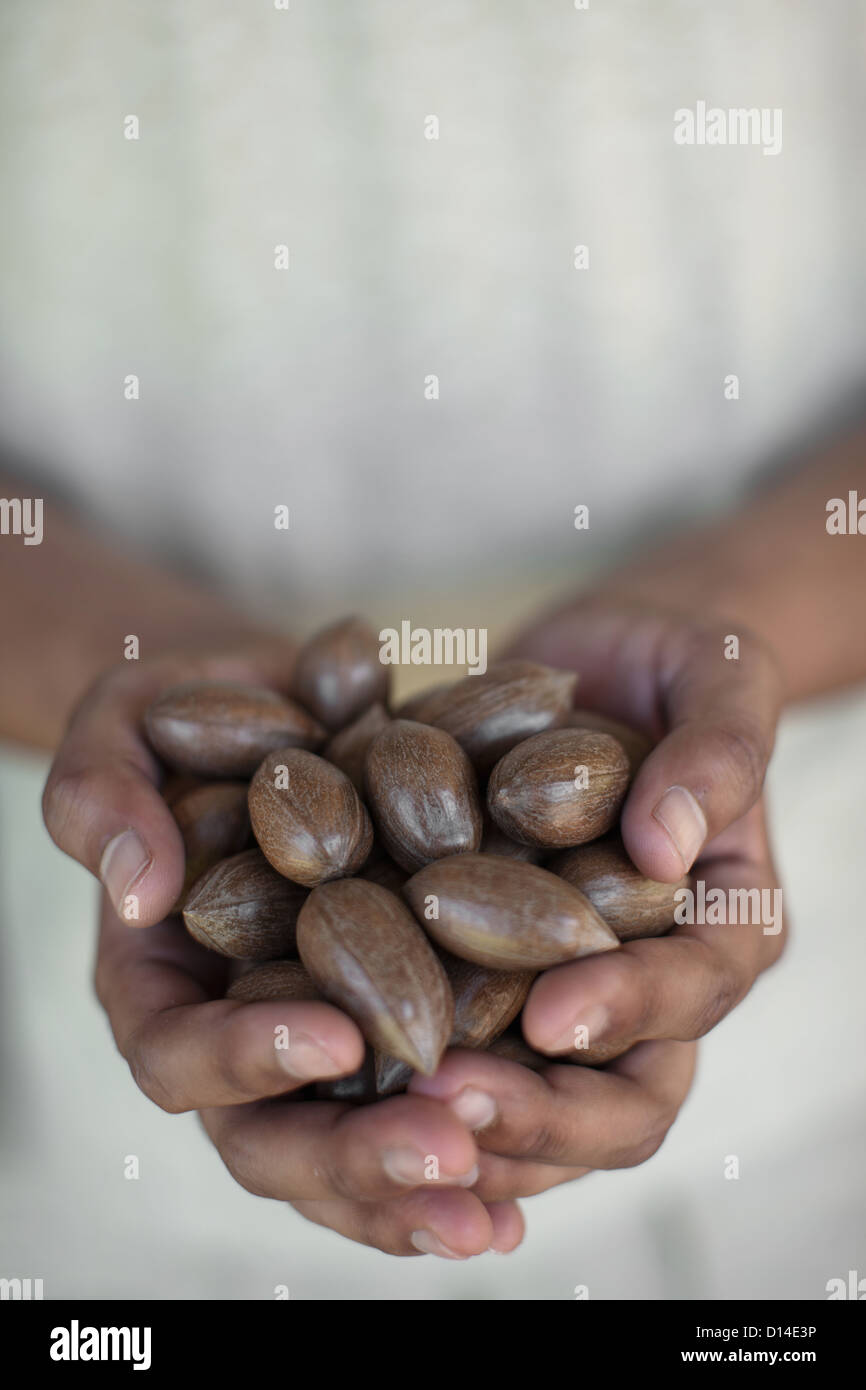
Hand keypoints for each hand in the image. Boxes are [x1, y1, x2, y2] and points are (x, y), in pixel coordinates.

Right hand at [42, 643, 523, 1258]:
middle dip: (356, 1157)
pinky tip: (542, 1162)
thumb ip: (102, 796)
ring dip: (424, 1184)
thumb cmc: (180, 715)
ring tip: (497, 1202)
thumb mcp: (120, 729)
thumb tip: (139, 890)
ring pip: (357, 1144)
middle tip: (446, 1153)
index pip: (177, 1054)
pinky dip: (483, 1134)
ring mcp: (323, 1036)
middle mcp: (239, 1035)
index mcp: (158, 985)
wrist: (279, 708)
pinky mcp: (401, 1019)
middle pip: (276, 1138)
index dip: (244, 1058)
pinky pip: (431, 1096)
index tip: (332, 1035)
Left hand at [407, 599, 785, 1206]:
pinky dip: (390, 1045)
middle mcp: (647, 980)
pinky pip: (448, 1022)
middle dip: (536, 1113)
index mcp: (723, 926)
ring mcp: (563, 983)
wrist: (601, 659)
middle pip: (617, 1096)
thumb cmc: (679, 659)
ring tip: (374, 1099)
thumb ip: (717, 751)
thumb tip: (665, 848)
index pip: (692, 992)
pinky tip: (316, 1037)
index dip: (628, 1010)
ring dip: (459, 1115)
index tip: (551, 1014)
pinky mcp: (487, 966)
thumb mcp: (721, 674)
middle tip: (445, 1095)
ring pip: (530, 1093)